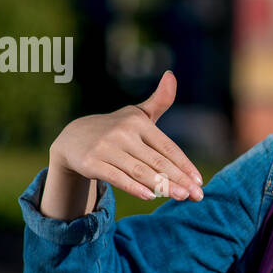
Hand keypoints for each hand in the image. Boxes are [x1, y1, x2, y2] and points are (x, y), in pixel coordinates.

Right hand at [49, 71, 203, 201]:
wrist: (73, 138)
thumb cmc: (115, 129)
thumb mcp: (136, 114)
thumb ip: (159, 100)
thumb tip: (172, 75)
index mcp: (138, 122)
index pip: (167, 147)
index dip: (184, 165)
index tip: (199, 181)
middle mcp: (123, 133)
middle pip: (157, 161)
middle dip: (179, 179)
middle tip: (197, 195)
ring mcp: (106, 148)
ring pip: (139, 171)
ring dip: (162, 186)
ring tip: (181, 197)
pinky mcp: (91, 162)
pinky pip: (117, 178)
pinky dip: (134, 188)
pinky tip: (150, 196)